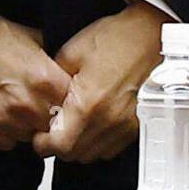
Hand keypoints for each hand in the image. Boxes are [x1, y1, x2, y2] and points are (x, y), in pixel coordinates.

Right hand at [0, 16, 71, 151]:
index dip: (70, 103)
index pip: (74, 106)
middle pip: (54, 126)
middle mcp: (29, 104)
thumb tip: (68, 73)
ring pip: (31, 137)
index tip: (63, 98)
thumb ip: (54, 60)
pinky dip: (8, 133)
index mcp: (46, 79)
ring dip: (29, 126)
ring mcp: (6, 121)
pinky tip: (2, 112)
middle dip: (51, 117)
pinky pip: (8, 143)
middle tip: (40, 103)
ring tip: (18, 106)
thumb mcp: (33, 38)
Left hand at [31, 0, 165, 163]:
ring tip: (72, 125)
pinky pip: (110, 148)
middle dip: (58, 145)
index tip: (38, 135)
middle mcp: (108, 120)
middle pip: (74, 154)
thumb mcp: (72, 51)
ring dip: (78, 145)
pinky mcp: (135, 126)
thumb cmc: (117, 38)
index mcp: (88, 103)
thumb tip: (43, 99)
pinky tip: (92, 124)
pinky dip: (97, 142)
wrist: (150, 35)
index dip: (42, 143)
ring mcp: (125, 126)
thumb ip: (53, 82)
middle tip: (52, 128)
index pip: (59, 145)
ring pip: (92, 154)